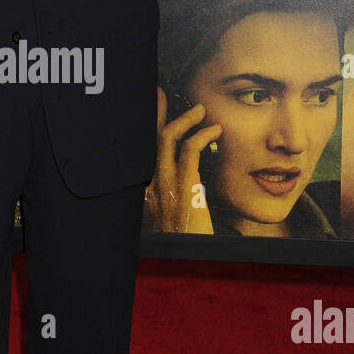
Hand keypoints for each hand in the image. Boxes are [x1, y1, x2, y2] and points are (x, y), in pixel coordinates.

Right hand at [144, 86, 220, 233]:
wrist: (187, 261)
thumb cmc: (181, 241)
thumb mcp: (164, 217)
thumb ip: (166, 197)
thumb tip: (182, 179)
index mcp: (142, 191)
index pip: (139, 150)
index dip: (144, 126)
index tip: (152, 108)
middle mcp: (148, 185)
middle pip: (148, 137)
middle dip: (155, 110)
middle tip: (161, 92)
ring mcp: (165, 185)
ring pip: (167, 138)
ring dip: (185, 119)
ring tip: (200, 110)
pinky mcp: (185, 188)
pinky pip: (190, 151)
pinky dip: (202, 135)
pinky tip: (213, 131)